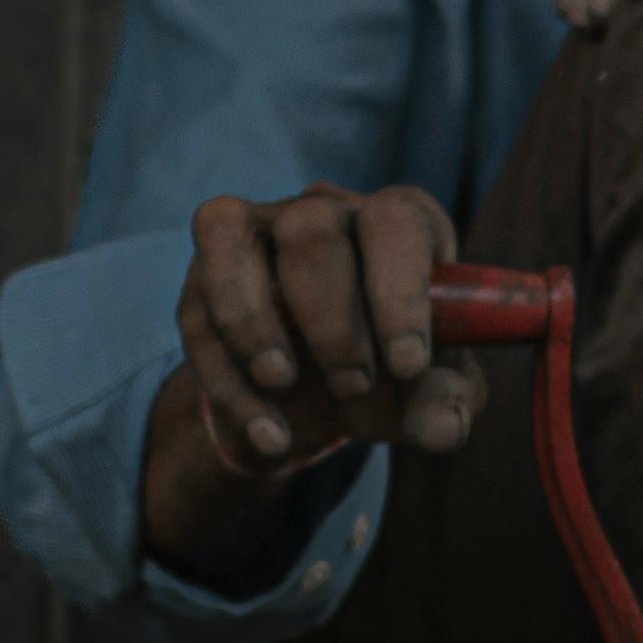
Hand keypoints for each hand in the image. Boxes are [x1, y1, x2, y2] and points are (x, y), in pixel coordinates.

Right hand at [176, 183, 478, 479]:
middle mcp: (325, 210)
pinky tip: (268, 432)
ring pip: (232, 242)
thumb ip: (443, 404)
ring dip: (252, 322)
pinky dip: (226, 378)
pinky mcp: (205, 271)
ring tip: (282, 384)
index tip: (407, 366)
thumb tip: (445, 426)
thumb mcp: (423, 396)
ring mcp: (256, 232)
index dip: (399, 291)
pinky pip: (198, 309)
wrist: (312, 400)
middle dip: (329, 321)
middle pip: (310, 230)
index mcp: (396, 222)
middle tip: (353, 385)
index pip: (394, 223)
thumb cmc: (383, 375)